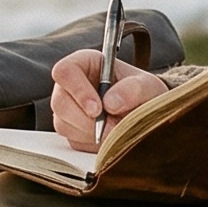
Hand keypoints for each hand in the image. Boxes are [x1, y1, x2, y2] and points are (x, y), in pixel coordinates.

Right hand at [50, 49, 169, 149]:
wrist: (146, 113)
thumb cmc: (143, 92)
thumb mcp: (147, 86)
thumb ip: (133, 89)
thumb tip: (111, 103)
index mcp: (85, 63)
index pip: (65, 71)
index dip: (78, 90)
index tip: (97, 109)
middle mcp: (71, 85)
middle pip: (60, 102)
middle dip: (86, 120)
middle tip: (112, 126)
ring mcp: (68, 108)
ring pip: (64, 124)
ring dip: (91, 133)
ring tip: (116, 129)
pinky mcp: (71, 129)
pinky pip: (72, 140)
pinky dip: (92, 143)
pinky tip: (108, 136)